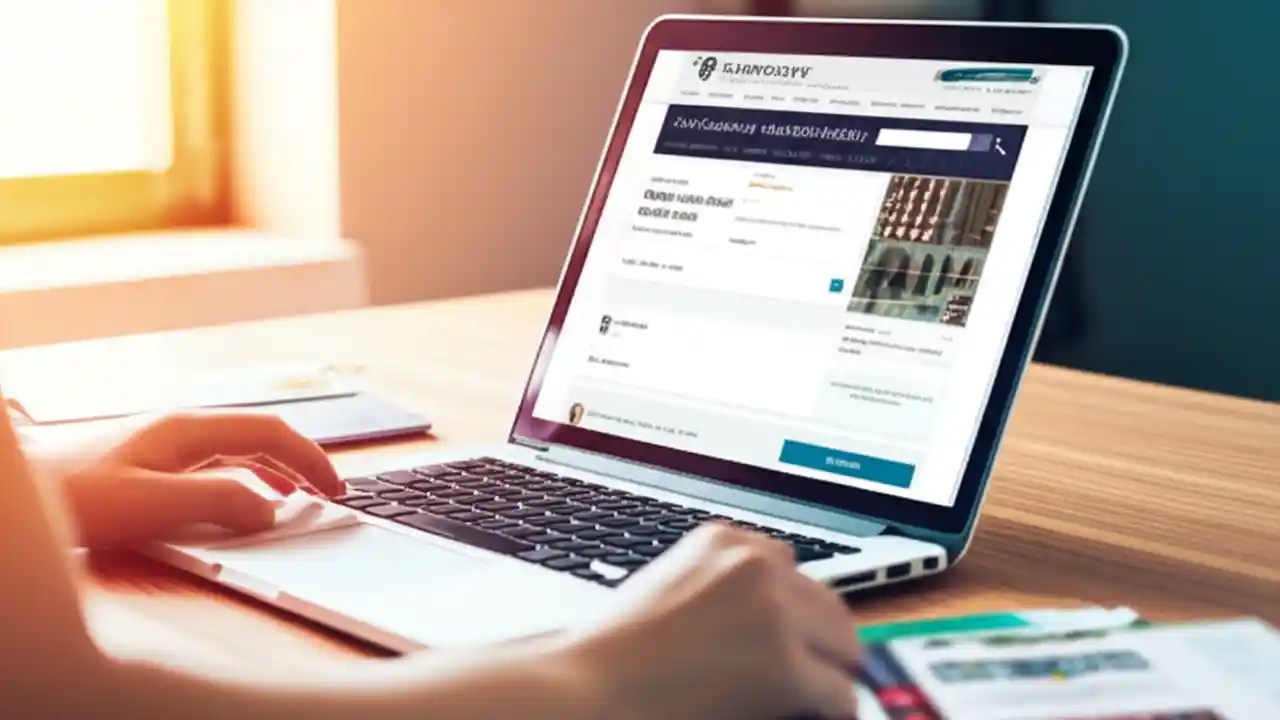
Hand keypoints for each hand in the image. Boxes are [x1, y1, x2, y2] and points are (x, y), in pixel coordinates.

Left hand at [42, 413, 344, 546]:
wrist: (17, 493)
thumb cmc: (70, 498)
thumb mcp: (151, 505)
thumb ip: (217, 502)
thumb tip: (271, 508)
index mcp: (187, 429)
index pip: (271, 431)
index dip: (311, 458)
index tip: (337, 487)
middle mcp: (179, 429)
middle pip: (259, 436)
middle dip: (301, 462)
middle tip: (330, 493)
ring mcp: (162, 444)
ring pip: (238, 449)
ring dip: (275, 470)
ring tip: (298, 496)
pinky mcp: (147, 464)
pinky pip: (215, 464)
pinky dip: (245, 479)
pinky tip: (241, 499)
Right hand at [565, 524, 858, 719]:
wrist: (587, 692)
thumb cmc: (616, 655)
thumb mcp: (674, 589)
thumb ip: (725, 589)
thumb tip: (783, 618)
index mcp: (726, 540)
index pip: (793, 572)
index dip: (790, 617)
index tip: (783, 642)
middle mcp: (756, 565)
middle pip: (830, 606)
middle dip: (816, 644)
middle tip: (797, 680)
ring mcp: (774, 614)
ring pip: (843, 648)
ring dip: (823, 675)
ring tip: (790, 699)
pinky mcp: (786, 668)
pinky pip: (839, 695)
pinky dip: (823, 712)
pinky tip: (790, 715)